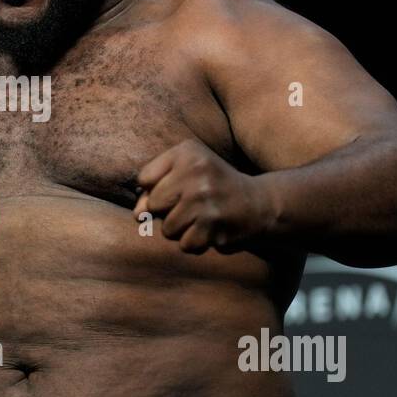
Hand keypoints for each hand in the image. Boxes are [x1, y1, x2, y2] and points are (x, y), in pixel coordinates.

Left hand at [134, 139, 272, 253]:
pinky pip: (185, 244)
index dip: (155, 189)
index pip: (144, 179)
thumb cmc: (212, 186)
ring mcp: (205, 200)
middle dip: (167, 211)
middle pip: (153, 205)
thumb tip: (138, 214)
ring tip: (202, 216)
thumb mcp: (184, 171)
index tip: (177, 187)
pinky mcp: (214, 225)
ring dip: (182, 229)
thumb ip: (154, 187)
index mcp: (187, 152)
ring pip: (167, 229)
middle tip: (192, 204)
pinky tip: (211, 229)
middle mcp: (196, 172)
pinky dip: (196, 242)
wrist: (258, 203)